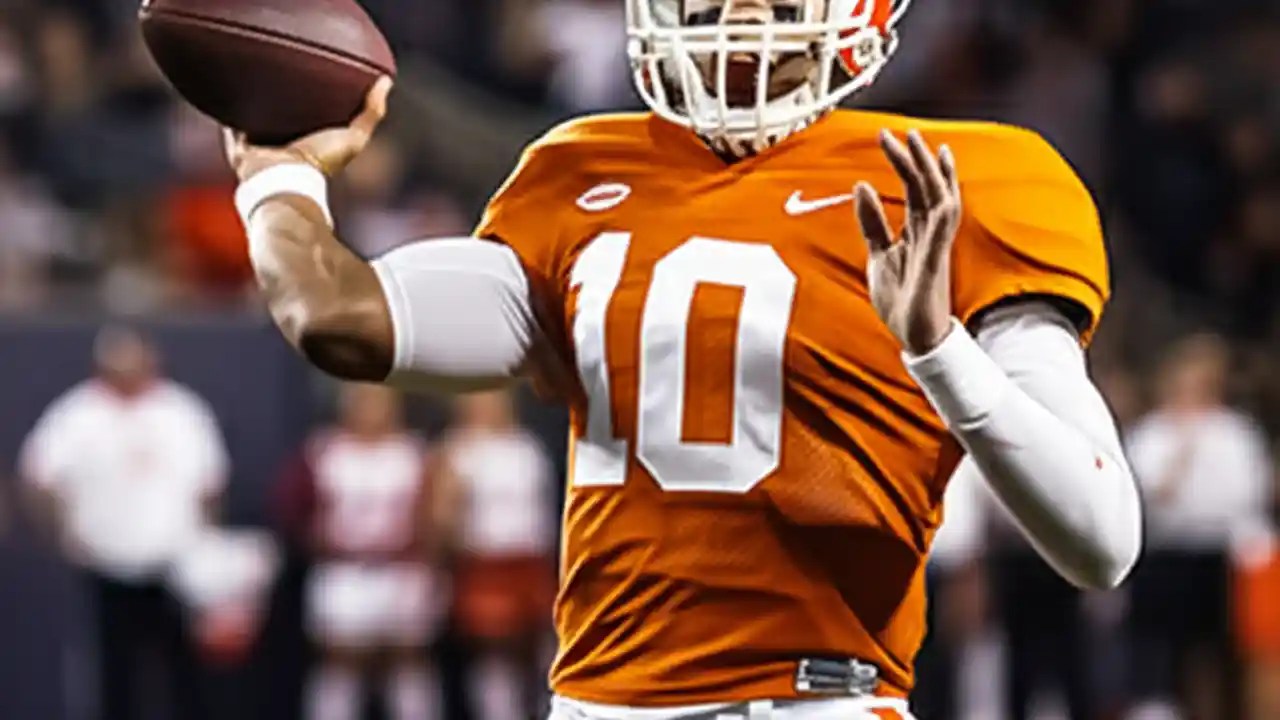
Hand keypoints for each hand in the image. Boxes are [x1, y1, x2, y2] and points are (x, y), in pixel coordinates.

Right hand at [224, 76, 392, 181]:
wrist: (285, 179)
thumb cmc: (320, 163)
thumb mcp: (354, 137)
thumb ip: (371, 113)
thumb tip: (386, 81)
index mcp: (309, 143)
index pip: (308, 116)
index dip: (312, 96)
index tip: (315, 74)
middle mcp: (285, 144)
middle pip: (281, 114)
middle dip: (281, 94)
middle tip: (282, 65)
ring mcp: (260, 146)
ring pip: (255, 116)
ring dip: (255, 98)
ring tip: (255, 69)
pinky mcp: (238, 145)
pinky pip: (231, 121)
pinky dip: (231, 105)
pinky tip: (230, 83)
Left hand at [855, 129, 962, 355]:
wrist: (915, 336)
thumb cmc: (902, 299)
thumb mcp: (878, 255)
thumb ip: (872, 223)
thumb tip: (863, 186)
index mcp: (917, 233)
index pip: (915, 191)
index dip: (907, 165)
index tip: (897, 139)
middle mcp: (930, 235)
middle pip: (927, 189)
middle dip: (916, 159)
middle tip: (902, 132)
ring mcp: (935, 247)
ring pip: (939, 200)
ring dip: (931, 173)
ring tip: (921, 145)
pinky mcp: (934, 263)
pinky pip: (942, 231)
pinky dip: (941, 209)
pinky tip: (939, 190)